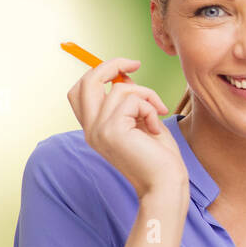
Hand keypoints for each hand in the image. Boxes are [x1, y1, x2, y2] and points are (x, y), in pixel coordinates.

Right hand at [67, 57, 186, 199]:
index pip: (80, 91)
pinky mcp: (112, 131)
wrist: (166, 183)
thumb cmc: (159, 156)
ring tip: (158, 114)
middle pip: (87, 82)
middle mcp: (90, 129)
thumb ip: (130, 101)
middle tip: (135, 63)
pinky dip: (150, 108)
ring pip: (120, 89)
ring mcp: (98, 130)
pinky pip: (133, 100)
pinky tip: (155, 128)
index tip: (127, 68)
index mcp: (94, 128)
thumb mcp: (142, 121)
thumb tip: (125, 76)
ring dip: (146, 95)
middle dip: (112, 65)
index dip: (99, 73)